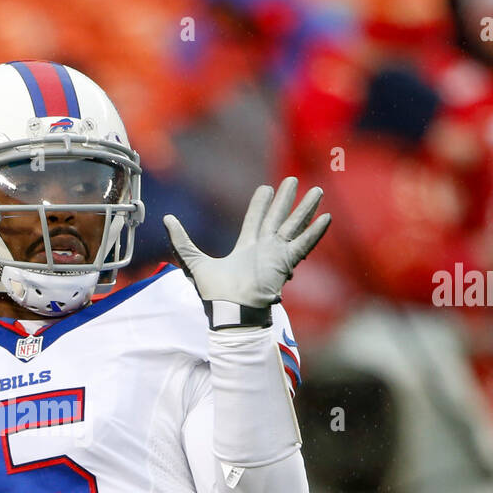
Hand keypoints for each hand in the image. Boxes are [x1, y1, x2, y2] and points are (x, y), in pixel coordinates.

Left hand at [164, 176, 329, 313]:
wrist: (231, 311)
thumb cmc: (214, 293)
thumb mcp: (194, 262)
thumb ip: (182, 241)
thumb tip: (166, 219)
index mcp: (246, 249)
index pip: (255, 220)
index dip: (260, 204)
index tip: (266, 188)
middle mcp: (264, 250)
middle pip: (277, 218)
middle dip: (285, 200)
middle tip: (293, 181)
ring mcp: (277, 256)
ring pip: (294, 226)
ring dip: (305, 209)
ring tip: (317, 191)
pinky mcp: (285, 263)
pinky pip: (303, 245)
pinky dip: (315, 232)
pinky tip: (326, 218)